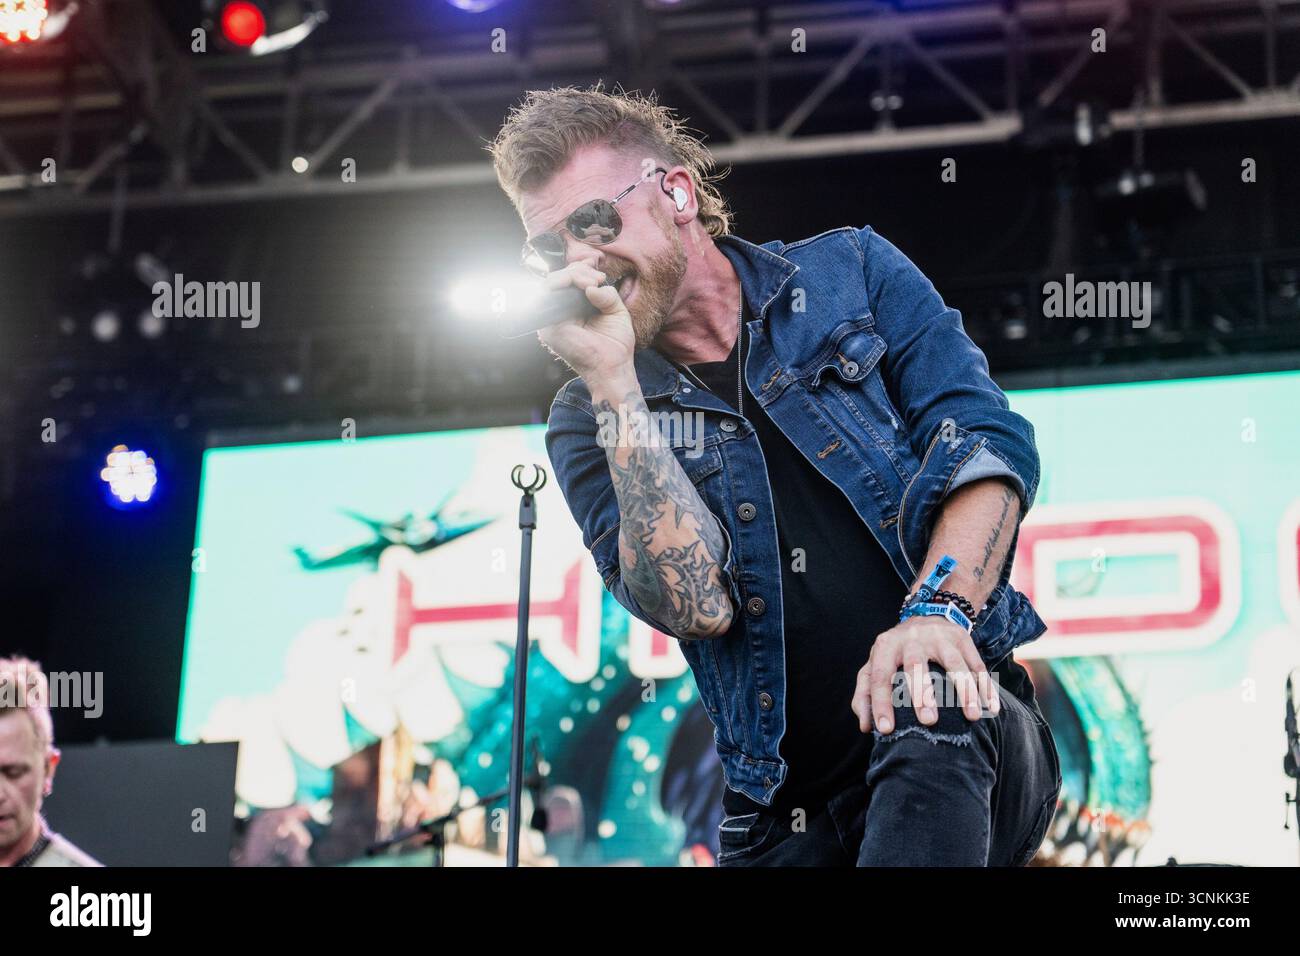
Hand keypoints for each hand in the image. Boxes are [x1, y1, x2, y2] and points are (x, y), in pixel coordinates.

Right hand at [536, 261, 634, 384]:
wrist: (613, 366)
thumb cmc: (615, 344)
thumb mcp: (616, 311)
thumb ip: (607, 294)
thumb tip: (591, 286)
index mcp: (572, 310)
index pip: (566, 281)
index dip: (579, 269)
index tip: (598, 269)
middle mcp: (559, 313)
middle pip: (557, 278)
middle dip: (579, 271)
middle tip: (599, 278)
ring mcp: (551, 319)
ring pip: (551, 282)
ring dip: (574, 274)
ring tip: (594, 281)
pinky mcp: (548, 325)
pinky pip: (548, 293)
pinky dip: (566, 282)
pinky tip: (587, 287)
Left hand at [851, 615, 998, 733]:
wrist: (925, 615)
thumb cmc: (896, 652)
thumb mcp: (874, 666)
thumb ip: (864, 695)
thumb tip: (864, 726)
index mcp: (885, 646)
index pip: (879, 676)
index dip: (880, 703)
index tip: (885, 730)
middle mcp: (911, 638)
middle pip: (916, 665)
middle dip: (922, 694)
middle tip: (929, 721)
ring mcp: (939, 637)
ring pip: (954, 663)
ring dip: (965, 691)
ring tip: (972, 717)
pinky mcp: (963, 638)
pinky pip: (977, 664)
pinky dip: (986, 687)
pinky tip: (991, 708)